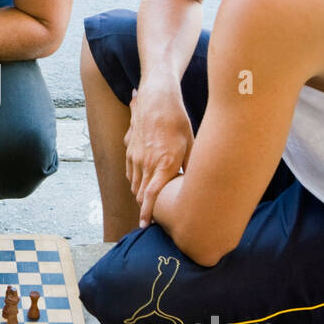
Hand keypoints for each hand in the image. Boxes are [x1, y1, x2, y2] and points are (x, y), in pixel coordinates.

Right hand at [125, 79, 193, 227]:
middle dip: (145, 206)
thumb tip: (194, 183)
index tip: (145, 225)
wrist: (157, 99)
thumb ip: (190, 167)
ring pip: (134, 183)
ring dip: (140, 194)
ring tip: (148, 201)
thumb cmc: (177, 121)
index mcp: (164, 164)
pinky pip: (130, 172)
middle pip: (141, 193)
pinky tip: (144, 180)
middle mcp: (146, 162)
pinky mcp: (129, 149)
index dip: (147, 212)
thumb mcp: (191, 144)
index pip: (151, 195)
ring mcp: (135, 156)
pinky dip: (135, 180)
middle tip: (154, 216)